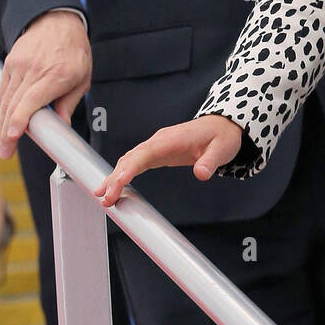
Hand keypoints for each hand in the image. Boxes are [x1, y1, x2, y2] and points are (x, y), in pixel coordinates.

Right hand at [0, 11, 90, 157]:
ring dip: (1, 124)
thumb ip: (70, 103)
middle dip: (6, 132)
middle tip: (4, 152)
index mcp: (56, 75)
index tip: (13, 137)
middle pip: (14, 105)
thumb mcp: (82, 77)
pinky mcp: (9, 63)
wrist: (57, 21)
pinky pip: (3, 90)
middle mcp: (34, 70)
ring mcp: (19, 66)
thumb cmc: (74, 50)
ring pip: (5, 100)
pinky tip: (2, 122)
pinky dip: (2, 107)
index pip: (31, 101)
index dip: (20, 120)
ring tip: (2, 144)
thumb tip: (62, 127)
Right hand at [94, 114, 243, 206]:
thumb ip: (210, 161)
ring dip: (115, 177)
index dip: (130, 167)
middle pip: (132, 158)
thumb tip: (201, 174)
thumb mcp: (222, 148)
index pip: (146, 153)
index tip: (118, 182)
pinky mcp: (157, 153)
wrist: (221, 126)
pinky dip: (123, 174)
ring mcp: (156, 146)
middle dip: (116, 177)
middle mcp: (160, 141)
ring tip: (102, 196)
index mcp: (172, 139)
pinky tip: (114, 187)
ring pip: (130, 160)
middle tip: (104, 198)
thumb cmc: (221, 136)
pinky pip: (135, 163)